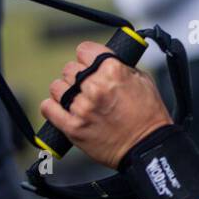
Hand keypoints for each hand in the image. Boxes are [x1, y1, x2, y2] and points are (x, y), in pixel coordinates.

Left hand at [39, 41, 171, 169]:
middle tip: (87, 87)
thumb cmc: (149, 118)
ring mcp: (82, 107)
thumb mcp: (143, 81)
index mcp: (113, 71)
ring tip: (77, 100)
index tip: (89, 64)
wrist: (148, 148)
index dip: (87, 57)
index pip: (84, 50)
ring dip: (65, 92)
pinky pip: (49, 108)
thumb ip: (121, 67)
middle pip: (69, 68)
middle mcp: (95, 87)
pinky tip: (61, 109)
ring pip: (57, 87)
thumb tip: (106, 60)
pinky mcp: (73, 127)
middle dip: (77, 76)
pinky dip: (52, 107)